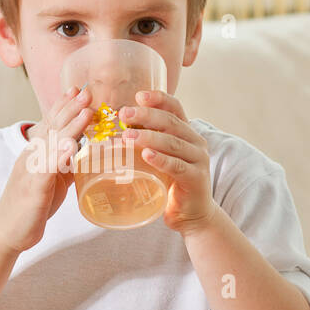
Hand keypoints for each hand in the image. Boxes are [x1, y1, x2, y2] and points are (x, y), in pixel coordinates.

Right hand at [0, 86, 93, 253]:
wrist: (8, 230)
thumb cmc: (31, 204)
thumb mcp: (51, 178)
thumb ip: (63, 162)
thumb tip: (80, 149)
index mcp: (36, 152)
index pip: (50, 123)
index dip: (63, 106)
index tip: (77, 89)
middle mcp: (32, 156)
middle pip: (52, 127)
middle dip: (70, 108)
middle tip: (87, 91)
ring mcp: (31, 171)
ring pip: (51, 144)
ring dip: (70, 126)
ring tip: (86, 111)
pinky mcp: (34, 188)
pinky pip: (47, 169)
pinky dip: (59, 156)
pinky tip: (71, 146)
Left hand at [119, 88, 216, 234]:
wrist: (191, 214)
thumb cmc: (169, 183)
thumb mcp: (159, 158)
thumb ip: (145, 143)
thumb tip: (111, 130)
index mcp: (186, 133)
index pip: (175, 108)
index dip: (158, 98)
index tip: (138, 95)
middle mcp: (196, 142)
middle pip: (171, 122)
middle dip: (147, 116)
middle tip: (125, 114)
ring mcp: (198, 160)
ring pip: (173, 143)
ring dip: (149, 137)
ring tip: (128, 136)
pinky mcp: (196, 179)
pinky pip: (177, 166)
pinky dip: (161, 160)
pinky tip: (147, 156)